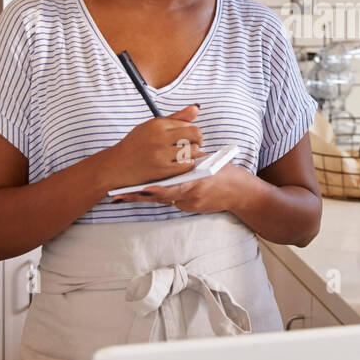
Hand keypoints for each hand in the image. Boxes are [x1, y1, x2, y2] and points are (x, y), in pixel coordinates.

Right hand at [102, 105, 205, 192]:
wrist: (115, 166)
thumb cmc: (135, 145)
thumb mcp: (151, 127)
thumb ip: (175, 118)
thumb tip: (196, 108)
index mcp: (157, 124)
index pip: (188, 125)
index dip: (193, 132)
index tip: (190, 138)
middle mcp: (159, 137)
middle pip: (195, 135)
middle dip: (197, 141)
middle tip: (193, 146)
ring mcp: (161, 154)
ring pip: (193, 151)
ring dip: (193, 154)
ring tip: (185, 155)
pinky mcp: (162, 169)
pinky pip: (187, 165)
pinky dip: (187, 165)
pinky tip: (180, 164)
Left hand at [110, 161, 251, 214]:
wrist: (239, 192)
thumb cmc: (223, 173)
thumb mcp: (209, 162)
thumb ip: (189, 159)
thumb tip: (172, 151)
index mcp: (197, 181)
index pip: (174, 187)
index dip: (157, 190)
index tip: (142, 188)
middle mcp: (192, 194)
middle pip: (162, 196)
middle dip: (141, 196)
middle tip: (120, 195)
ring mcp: (191, 202)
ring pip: (163, 199)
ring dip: (143, 197)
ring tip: (121, 195)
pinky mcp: (191, 207)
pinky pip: (171, 201)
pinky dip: (156, 197)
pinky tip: (138, 194)